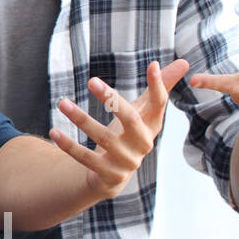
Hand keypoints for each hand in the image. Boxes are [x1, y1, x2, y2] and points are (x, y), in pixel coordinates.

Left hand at [49, 59, 190, 197]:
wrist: (113, 176)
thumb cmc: (128, 135)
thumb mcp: (142, 112)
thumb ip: (159, 89)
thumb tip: (184, 63)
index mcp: (151, 126)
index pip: (159, 104)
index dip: (158, 85)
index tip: (152, 64)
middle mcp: (142, 144)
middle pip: (130, 119)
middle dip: (111, 100)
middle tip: (91, 80)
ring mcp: (126, 161)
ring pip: (103, 138)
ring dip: (81, 119)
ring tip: (62, 102)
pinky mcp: (108, 175)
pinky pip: (86, 158)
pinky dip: (69, 145)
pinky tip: (54, 131)